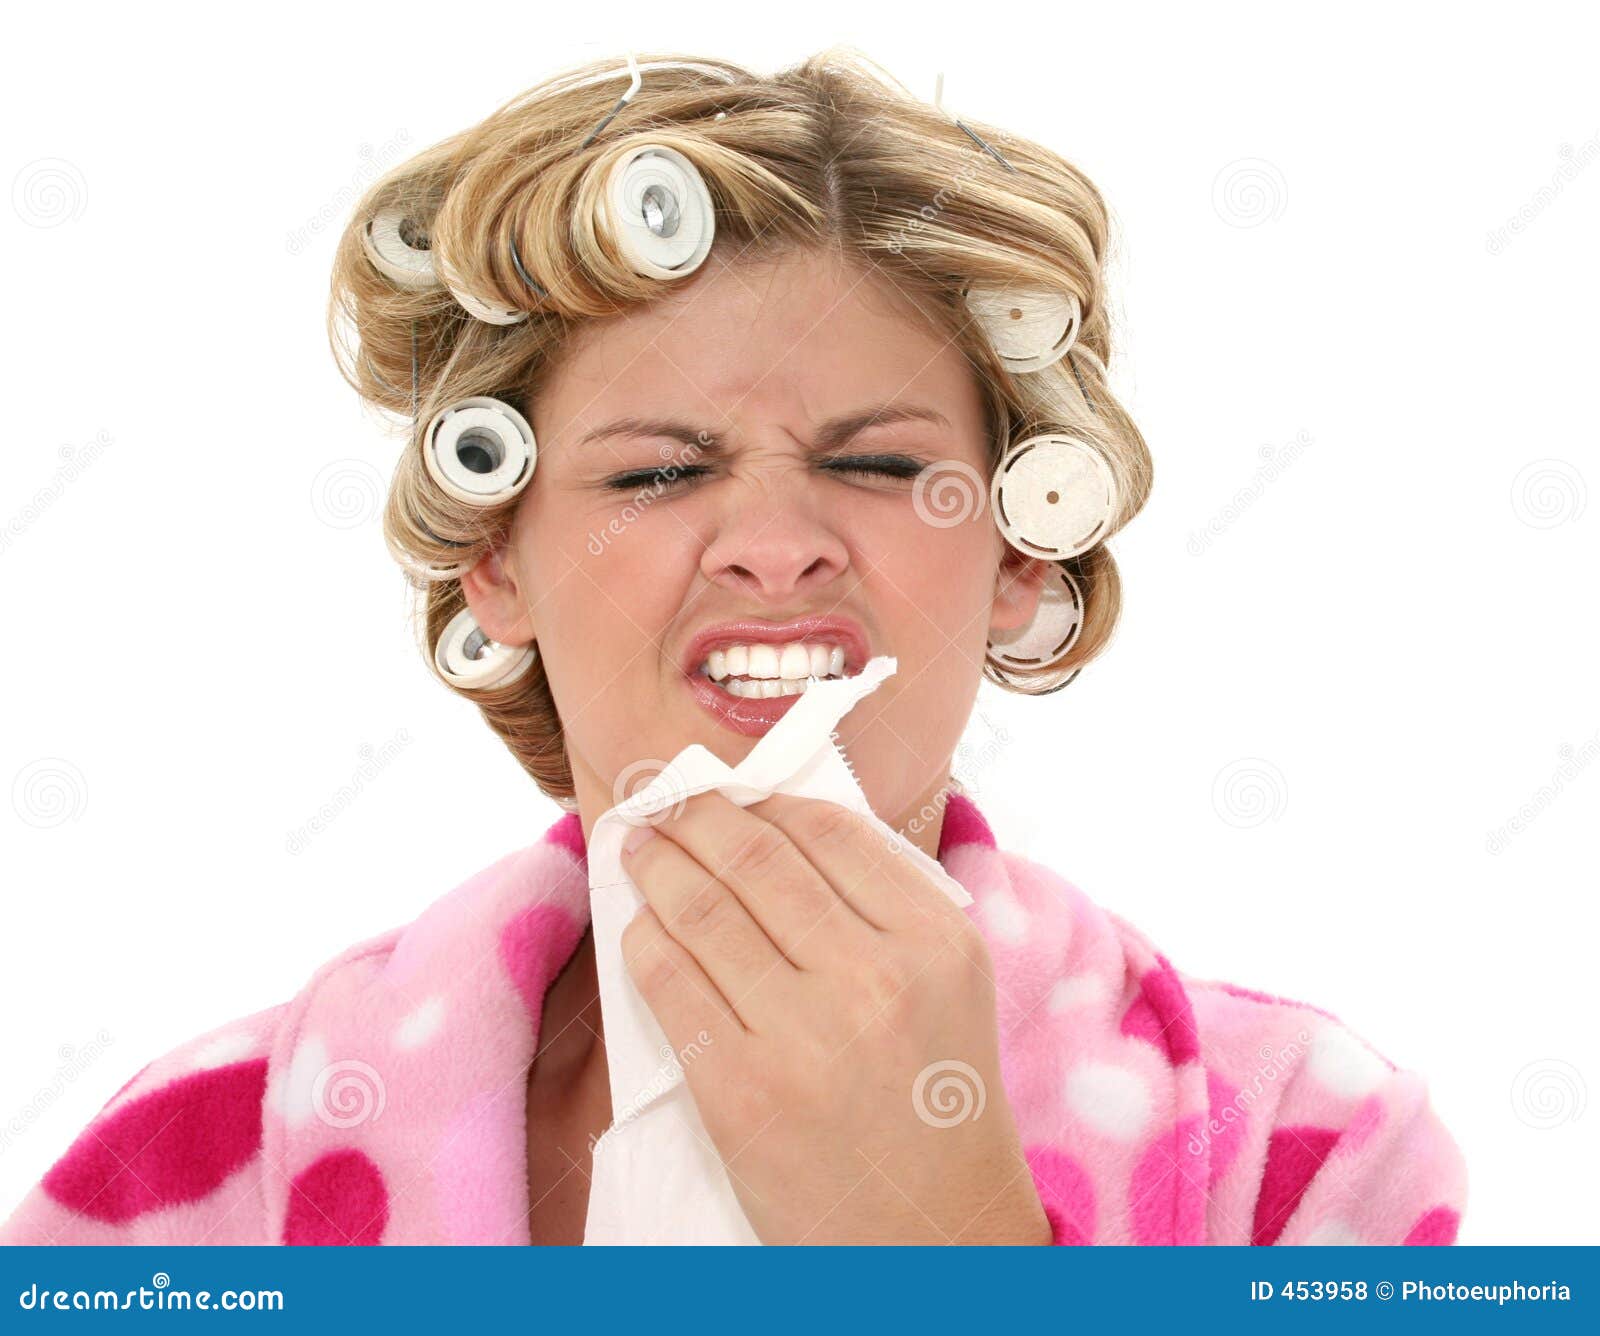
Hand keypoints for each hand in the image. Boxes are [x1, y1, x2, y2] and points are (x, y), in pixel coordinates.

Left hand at [618, 790, 1050, 1244]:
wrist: (933, 1238)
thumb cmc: (937, 1103)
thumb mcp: (951, 987)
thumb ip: (886, 907)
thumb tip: (784, 829)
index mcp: (935, 941)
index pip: (828, 832)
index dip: (763, 800)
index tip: (728, 788)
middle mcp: (874, 977)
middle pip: (757, 860)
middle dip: (696, 817)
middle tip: (663, 797)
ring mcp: (803, 1036)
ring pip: (705, 913)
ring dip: (659, 868)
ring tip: (639, 847)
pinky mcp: (740, 1092)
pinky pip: (672, 985)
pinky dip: (645, 942)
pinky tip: (641, 927)